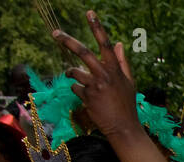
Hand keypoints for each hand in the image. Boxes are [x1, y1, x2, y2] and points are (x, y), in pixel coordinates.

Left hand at [52, 11, 141, 141]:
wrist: (124, 128)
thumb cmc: (127, 105)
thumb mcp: (129, 82)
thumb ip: (122, 62)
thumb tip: (119, 43)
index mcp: (115, 70)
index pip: (105, 44)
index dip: (97, 28)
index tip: (89, 13)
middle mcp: (105, 75)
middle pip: (83, 52)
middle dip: (67, 41)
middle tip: (54, 33)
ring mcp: (95, 86)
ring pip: (74, 72)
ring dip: (72, 74)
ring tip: (77, 79)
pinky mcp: (86, 97)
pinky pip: (75, 88)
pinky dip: (79, 91)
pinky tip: (88, 100)